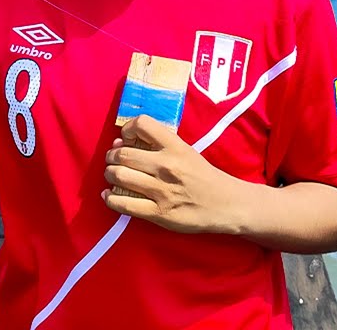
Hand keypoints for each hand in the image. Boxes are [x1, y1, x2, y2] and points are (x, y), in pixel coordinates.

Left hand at [102, 115, 244, 233]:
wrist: (226, 204)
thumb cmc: (203, 176)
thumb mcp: (186, 151)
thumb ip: (159, 145)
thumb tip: (121, 142)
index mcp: (175, 147)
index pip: (142, 124)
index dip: (127, 128)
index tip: (126, 138)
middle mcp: (167, 166)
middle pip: (123, 154)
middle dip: (112, 156)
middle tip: (113, 160)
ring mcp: (162, 191)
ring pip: (119, 176)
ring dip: (109, 174)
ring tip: (112, 175)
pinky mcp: (158, 213)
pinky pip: (124, 204)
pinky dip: (110, 198)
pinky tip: (109, 195)